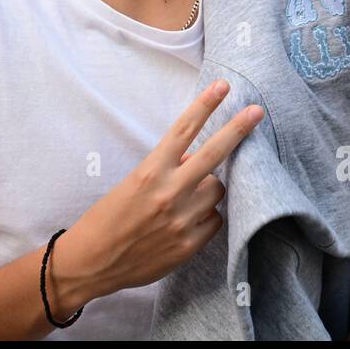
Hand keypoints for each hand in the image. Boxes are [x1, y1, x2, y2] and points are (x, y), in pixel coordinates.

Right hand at [54, 80, 262, 310]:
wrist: (92, 262)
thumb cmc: (107, 218)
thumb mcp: (132, 184)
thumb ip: (165, 171)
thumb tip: (192, 161)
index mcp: (150, 172)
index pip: (183, 130)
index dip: (205, 105)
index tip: (222, 86)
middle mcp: (169, 192)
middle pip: (214, 154)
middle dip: (238, 130)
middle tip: (257, 111)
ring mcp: (182, 220)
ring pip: (218, 190)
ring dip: (208, 189)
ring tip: (186, 199)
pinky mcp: (189, 245)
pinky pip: (214, 220)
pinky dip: (205, 218)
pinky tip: (185, 223)